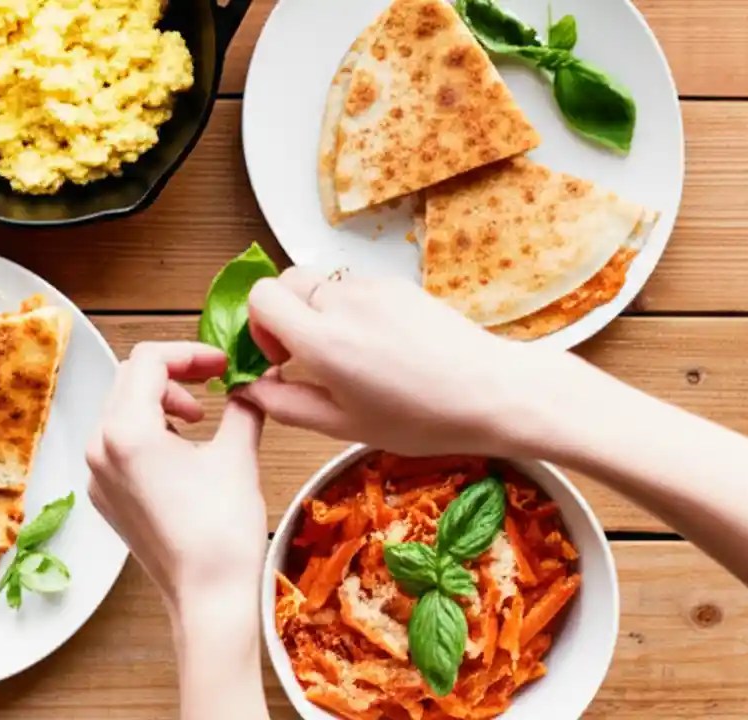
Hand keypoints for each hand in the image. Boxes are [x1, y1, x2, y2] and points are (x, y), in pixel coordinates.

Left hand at [86, 342, 265, 612]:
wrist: (208, 595)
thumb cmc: (222, 531)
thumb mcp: (239, 454)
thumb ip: (245, 406)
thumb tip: (254, 383)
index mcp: (127, 431)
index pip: (150, 359)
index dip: (190, 352)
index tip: (221, 364)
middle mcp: (100, 449)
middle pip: (130, 379)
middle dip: (174, 373)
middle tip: (213, 381)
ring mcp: (98, 476)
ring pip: (121, 410)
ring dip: (160, 400)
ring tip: (198, 419)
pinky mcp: (105, 497)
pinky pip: (117, 444)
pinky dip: (147, 431)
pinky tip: (180, 449)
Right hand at [240, 270, 612, 460]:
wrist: (494, 392)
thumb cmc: (425, 418)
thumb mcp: (345, 426)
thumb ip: (287, 405)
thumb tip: (252, 390)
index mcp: (324, 340)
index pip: (261, 296)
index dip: (259, 325)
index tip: (279, 355)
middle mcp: (345, 303)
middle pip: (286, 282)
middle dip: (284, 314)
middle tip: (305, 353)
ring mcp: (375, 288)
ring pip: (323, 285)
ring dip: (321, 313)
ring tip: (351, 356)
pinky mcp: (399, 284)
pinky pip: (357, 288)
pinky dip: (353, 310)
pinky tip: (380, 346)